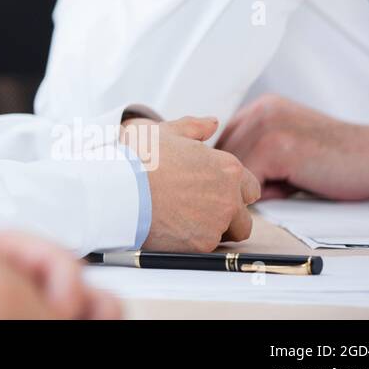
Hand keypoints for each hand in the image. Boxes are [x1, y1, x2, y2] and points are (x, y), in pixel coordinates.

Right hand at [122, 115, 260, 251]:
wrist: (119, 188)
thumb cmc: (140, 157)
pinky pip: (206, 245)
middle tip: (199, 208)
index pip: (250, 188)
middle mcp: (229, 197)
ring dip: (213, 229)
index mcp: (227, 168)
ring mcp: (217, 223)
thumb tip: (212, 122)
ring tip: (184, 219)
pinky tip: (173, 227)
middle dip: (228, 215)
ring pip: (227, 234)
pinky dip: (192, 239)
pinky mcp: (202, 244)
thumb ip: (194, 127)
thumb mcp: (166, 132)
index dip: (232, 190)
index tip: (211, 190)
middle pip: (243, 217)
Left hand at [217, 94, 368, 199]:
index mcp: (262, 107)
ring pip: (233, 169)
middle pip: (222, 154)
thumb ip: (258, 151)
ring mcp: (266, 127)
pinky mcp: (276, 148)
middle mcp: (260, 111)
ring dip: (256, 185)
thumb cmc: (339, 160)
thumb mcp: (290, 145)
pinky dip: (268, 193)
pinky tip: (294, 186)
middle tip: (279, 185)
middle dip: (244, 176)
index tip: (256, 179)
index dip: (235, 166)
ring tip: (289, 184)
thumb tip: (223, 178)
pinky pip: (250, 180)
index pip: (222, 140)